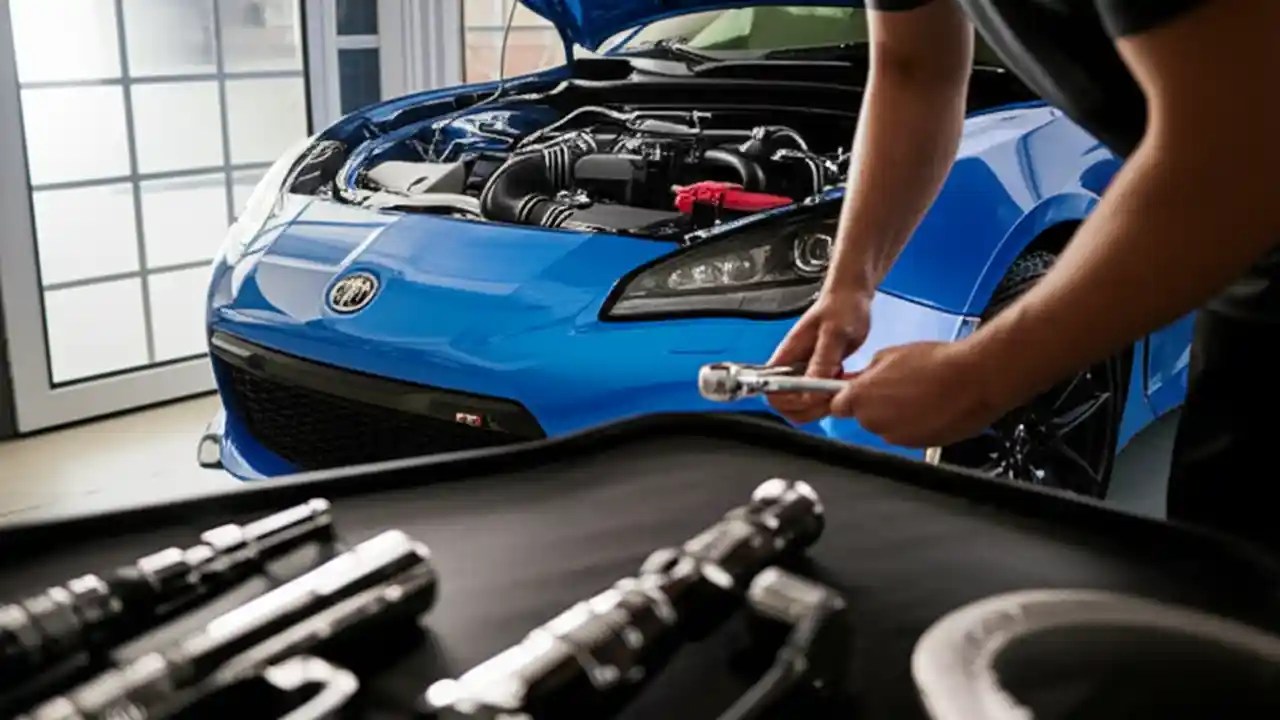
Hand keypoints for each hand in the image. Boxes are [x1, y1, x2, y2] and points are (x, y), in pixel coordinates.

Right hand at [767, 289, 871, 423]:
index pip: (771, 392)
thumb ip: (822, 361)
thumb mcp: (834, 333)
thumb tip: (810, 391)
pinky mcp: (819, 375)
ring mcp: (805, 373)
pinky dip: (831, 401)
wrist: (852, 298)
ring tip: (839, 390)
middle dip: (807, 410)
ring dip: (820, 407)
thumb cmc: (841, 307)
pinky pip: (818, 399)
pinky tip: (844, 386)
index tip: (812, 395)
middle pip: (785, 406)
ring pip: (802, 407)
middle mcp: (792, 368)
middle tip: (830, 398)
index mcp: (786, 357)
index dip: (789, 401)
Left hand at [830, 340, 1015, 447]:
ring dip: (897, 415)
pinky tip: (931, 407)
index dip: (846, 398)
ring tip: (920, 395)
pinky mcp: (918, 446)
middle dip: (876, 405)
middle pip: (864, 417)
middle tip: (898, 387)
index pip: (837, 406)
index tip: (853, 393)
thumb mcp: (891, 354)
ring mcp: (896, 437)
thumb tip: (864, 378)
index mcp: (861, 397)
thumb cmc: (936, 363)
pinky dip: (916, 424)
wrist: (973, 379)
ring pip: (887, 427)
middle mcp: (874, 422)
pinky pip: (908, 435)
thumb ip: (869, 372)